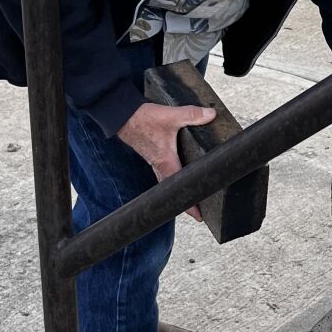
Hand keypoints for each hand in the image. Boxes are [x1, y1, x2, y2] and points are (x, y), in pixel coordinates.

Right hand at [117, 101, 215, 221]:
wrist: (122, 116)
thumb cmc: (141, 120)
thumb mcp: (170, 116)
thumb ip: (191, 115)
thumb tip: (210, 114)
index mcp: (166, 161)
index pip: (179, 188)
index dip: (189, 204)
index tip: (199, 217)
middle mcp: (159, 165)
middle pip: (173, 190)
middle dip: (184, 200)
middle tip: (197, 212)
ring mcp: (155, 162)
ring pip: (167, 181)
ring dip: (176, 189)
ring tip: (188, 196)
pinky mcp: (152, 155)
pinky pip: (163, 172)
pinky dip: (171, 177)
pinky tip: (176, 173)